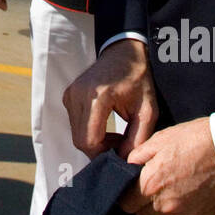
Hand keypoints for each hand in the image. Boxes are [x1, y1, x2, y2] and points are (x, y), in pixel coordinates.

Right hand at [62, 39, 157, 157]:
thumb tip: (123, 160)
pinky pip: (74, 124)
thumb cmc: (138, 80)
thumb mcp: (147, 111)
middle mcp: (78, 95)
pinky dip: (88, 131)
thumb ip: (137, 139)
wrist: (124, 54)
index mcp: (98, 97)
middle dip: (99, 150)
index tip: (121, 149)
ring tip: (114, 134)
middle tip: (119, 143)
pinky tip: (104, 125)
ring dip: (94, 141)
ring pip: (76, 134)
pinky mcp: (68, 96)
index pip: (89, 141)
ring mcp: (70, 94)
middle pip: (80, 141)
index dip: (104, 154)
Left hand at [118, 117, 214, 214]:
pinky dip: (183, 206)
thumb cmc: (195, 140)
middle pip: (142, 212)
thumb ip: (137, 156)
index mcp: (151, 185)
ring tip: (175, 182)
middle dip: (143, 200)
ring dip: (162, 204)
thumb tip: (126, 165)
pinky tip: (191, 188)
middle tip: (154, 181)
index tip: (132, 185)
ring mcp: (185, 214)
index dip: (127, 194)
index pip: (126, 203)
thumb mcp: (160, 139)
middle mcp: (165, 205)